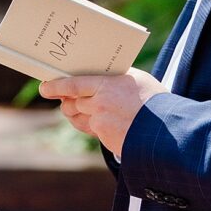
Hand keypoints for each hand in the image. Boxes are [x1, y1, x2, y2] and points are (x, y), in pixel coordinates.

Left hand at [39, 68, 167, 156]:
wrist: (166, 131)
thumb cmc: (154, 100)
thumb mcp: (136, 80)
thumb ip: (114, 77)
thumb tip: (98, 73)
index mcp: (107, 84)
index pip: (73, 84)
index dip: (56, 86)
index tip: (45, 87)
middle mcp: (100, 102)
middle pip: (71, 102)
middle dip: (67, 101)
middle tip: (64, 98)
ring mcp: (101, 121)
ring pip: (76, 117)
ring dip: (75, 113)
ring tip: (83, 109)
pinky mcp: (104, 136)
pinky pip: (88, 128)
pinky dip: (89, 124)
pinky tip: (99, 121)